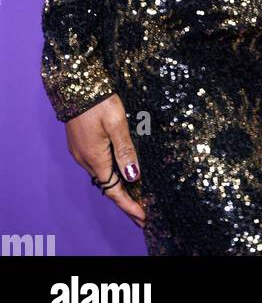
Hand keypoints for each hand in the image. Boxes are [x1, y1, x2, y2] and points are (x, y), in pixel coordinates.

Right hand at [65, 94, 144, 225]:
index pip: (114, 191)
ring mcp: (80, 152)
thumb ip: (125, 151)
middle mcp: (85, 159)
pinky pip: (97, 164)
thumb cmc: (99, 102)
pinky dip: (109, 173)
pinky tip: (119, 170)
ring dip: (117, 186)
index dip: (129, 205)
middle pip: (108, 186)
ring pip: (101, 175)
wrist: (77, 84)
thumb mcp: (117, 124)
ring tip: (135, 194)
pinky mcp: (80, 143)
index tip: (142, 218)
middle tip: (142, 211)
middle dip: (125, 200)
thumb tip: (133, 177)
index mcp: (95, 158)